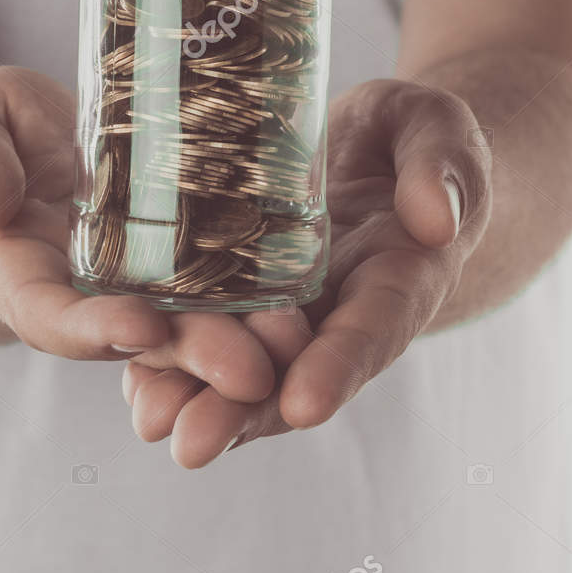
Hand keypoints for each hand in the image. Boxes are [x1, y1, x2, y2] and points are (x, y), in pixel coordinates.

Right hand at [0, 66, 279, 402]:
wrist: (7, 148)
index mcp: (16, 274)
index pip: (50, 315)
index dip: (94, 327)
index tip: (144, 326)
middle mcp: (78, 296)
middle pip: (134, 337)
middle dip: (193, 357)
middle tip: (253, 373)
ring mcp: (128, 285)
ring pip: (185, 323)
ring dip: (238, 341)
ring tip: (294, 346)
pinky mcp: (170, 261)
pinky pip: (212, 286)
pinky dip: (253, 301)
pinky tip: (304, 302)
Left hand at [122, 78, 491, 465]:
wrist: (379, 147)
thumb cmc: (418, 136)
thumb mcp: (435, 129)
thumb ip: (440, 166)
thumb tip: (436, 220)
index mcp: (400, 277)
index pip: (373, 328)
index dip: (339, 367)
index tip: (304, 405)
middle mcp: (342, 309)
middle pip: (296, 370)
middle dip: (245, 410)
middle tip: (193, 443)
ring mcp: (293, 306)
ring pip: (246, 363)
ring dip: (197, 396)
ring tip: (148, 421)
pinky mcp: (250, 288)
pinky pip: (213, 329)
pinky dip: (174, 358)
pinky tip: (132, 382)